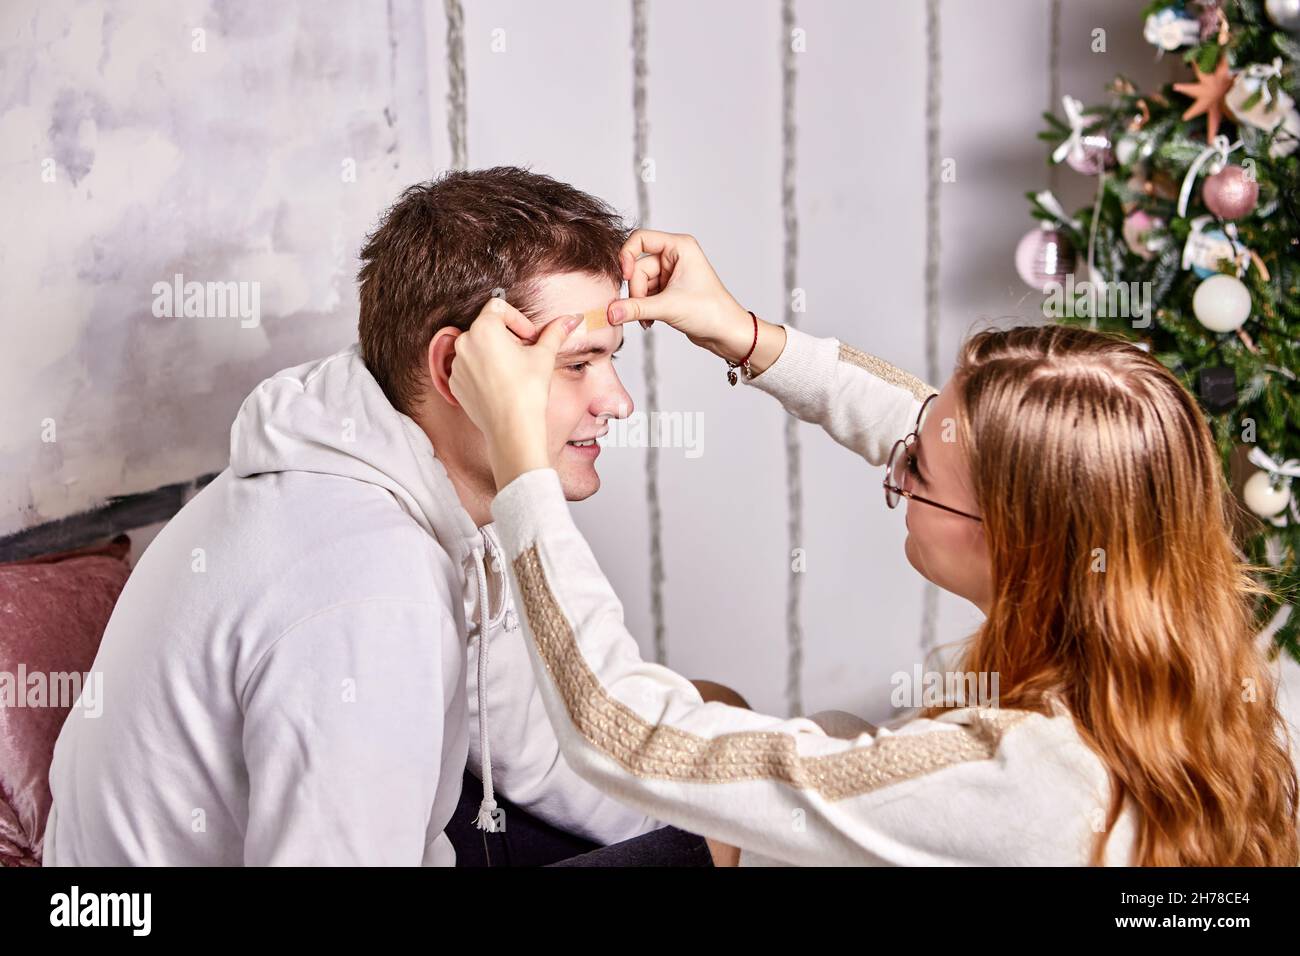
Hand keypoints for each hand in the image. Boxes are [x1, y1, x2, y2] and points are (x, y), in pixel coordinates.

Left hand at [448, 297, 582, 488]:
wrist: (512, 429)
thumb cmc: (528, 391)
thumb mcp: (544, 356)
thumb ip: (555, 332)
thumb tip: (573, 318)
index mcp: (484, 328)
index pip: (498, 306)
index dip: (518, 319)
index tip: (530, 337)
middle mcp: (464, 342)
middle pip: (487, 327)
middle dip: (507, 336)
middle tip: (525, 354)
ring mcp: (456, 364)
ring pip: (477, 347)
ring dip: (495, 353)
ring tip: (513, 372)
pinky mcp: (454, 382)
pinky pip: (469, 367)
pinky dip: (483, 370)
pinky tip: (501, 385)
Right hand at [612, 229, 785, 373]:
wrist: (727, 333)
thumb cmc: (711, 311)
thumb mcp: (668, 307)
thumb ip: (635, 308)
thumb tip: (609, 312)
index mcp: (679, 246)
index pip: (640, 239)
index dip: (627, 257)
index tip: (624, 278)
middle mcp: (675, 256)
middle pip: (637, 267)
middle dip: (637, 292)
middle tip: (643, 312)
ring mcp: (671, 273)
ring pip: (640, 283)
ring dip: (640, 304)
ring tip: (650, 320)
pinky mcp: (669, 290)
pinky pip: (645, 294)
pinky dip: (644, 308)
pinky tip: (651, 322)